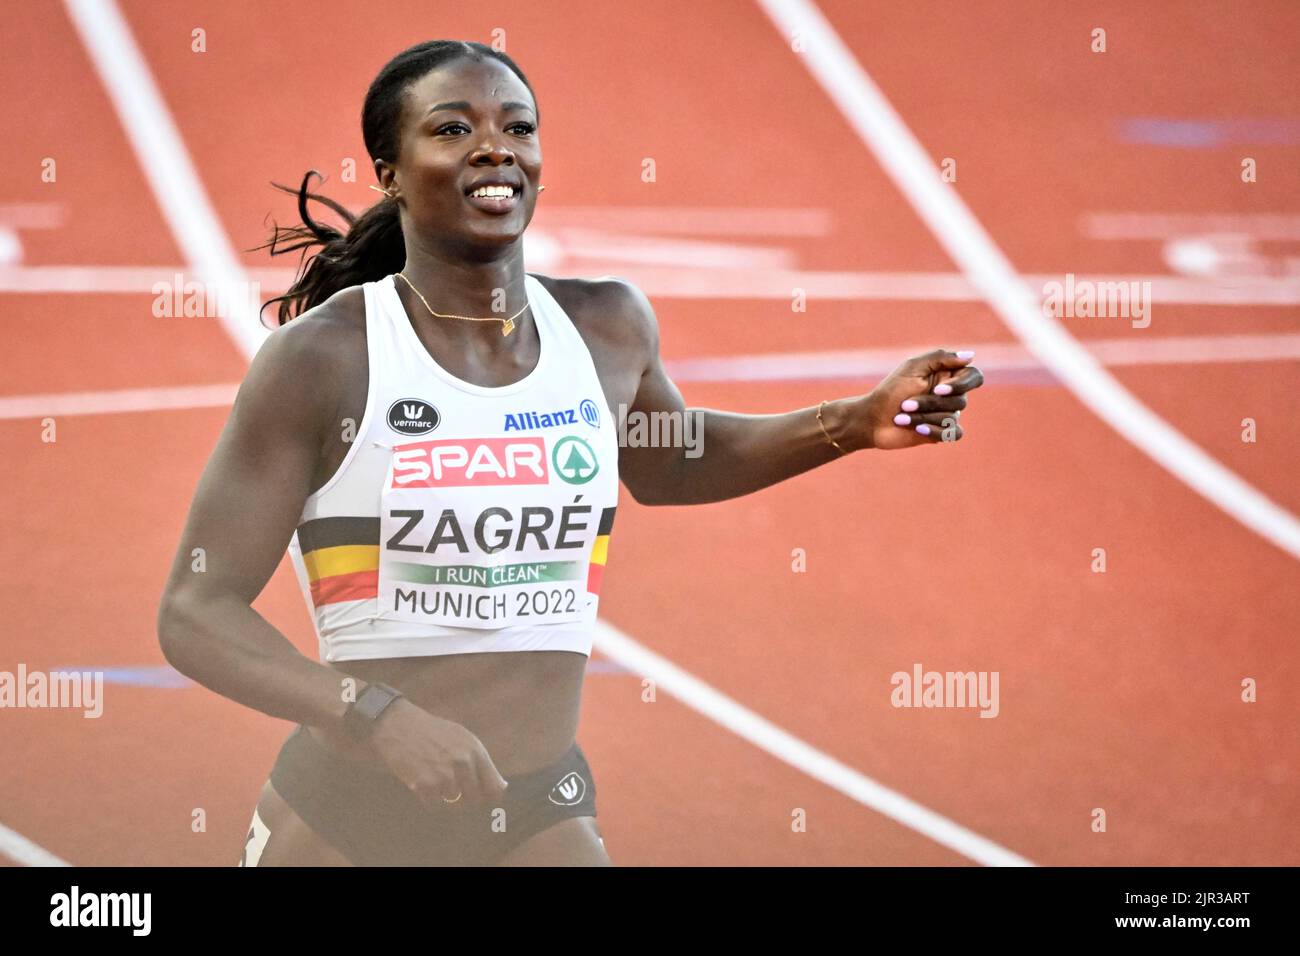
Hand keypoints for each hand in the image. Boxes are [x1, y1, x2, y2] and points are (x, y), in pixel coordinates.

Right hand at [367, 698, 508, 807]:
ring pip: (454, 804)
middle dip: (465, 797)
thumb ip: (482, 763)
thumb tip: (501, 789)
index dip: (490, 797)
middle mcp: (462, 763)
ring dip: (445, 796)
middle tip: (452, 786)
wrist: (399, 725)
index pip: (494, 788)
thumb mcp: (463, 738)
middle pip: (475, 800)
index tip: (482, 797)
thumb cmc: (433, 732)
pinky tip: (422, 780)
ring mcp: (443, 775)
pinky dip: (428, 798)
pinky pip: (434, 805)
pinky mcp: (424, 785)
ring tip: (435, 778)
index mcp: (475, 750)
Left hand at [853, 349, 983, 449]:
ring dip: (923, 416)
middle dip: (929, 403)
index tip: (939, 389)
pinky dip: (935, 431)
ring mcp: (947, 414)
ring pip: (952, 417)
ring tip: (901, 417)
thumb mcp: (912, 367)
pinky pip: (954, 433)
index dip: (961, 384)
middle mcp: (951, 395)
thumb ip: (940, 358)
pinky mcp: (942, 433)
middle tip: (904, 404)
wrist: (872, 419)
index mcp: (947, 376)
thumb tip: (971, 356)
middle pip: (960, 400)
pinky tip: (918, 429)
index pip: (973, 377)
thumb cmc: (890, 391)